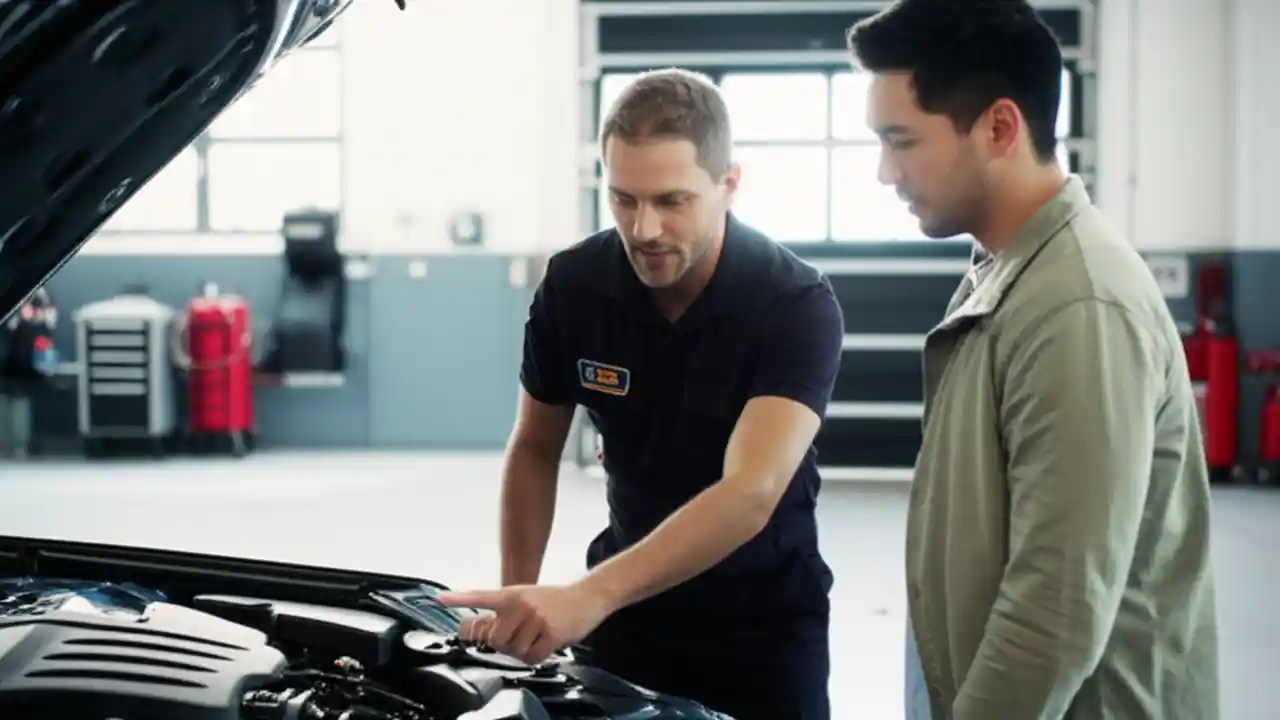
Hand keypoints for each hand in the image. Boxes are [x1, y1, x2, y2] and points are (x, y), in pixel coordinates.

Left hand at [435, 582, 613, 664]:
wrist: (585, 598)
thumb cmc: (553, 601)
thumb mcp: (525, 597)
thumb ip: (504, 611)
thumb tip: (483, 632)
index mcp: (511, 595)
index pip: (480, 596)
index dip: (458, 599)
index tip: (439, 599)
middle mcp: (521, 604)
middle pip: (495, 640)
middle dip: (505, 644)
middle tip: (521, 635)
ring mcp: (536, 618)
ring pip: (514, 651)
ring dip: (524, 650)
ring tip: (536, 636)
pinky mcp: (551, 632)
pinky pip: (532, 657)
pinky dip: (537, 656)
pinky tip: (545, 643)